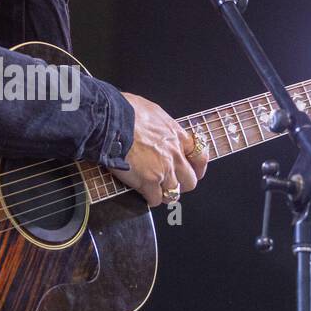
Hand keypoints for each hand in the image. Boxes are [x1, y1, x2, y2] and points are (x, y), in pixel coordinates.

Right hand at [111, 93, 208, 207]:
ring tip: (156, 192)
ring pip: (174, 193)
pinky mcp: (148, 182)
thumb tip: (156, 130)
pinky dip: (150, 199)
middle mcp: (174, 155)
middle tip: (171, 183)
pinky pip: (155, 199)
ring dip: (165, 194)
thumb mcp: (152, 112)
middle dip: (181, 184)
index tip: (194, 171)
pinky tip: (143, 194)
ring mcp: (163, 170)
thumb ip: (161, 126)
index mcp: (177, 136)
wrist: (111, 120)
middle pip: (190, 180)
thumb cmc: (126, 111)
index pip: (200, 156)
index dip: (198, 167)